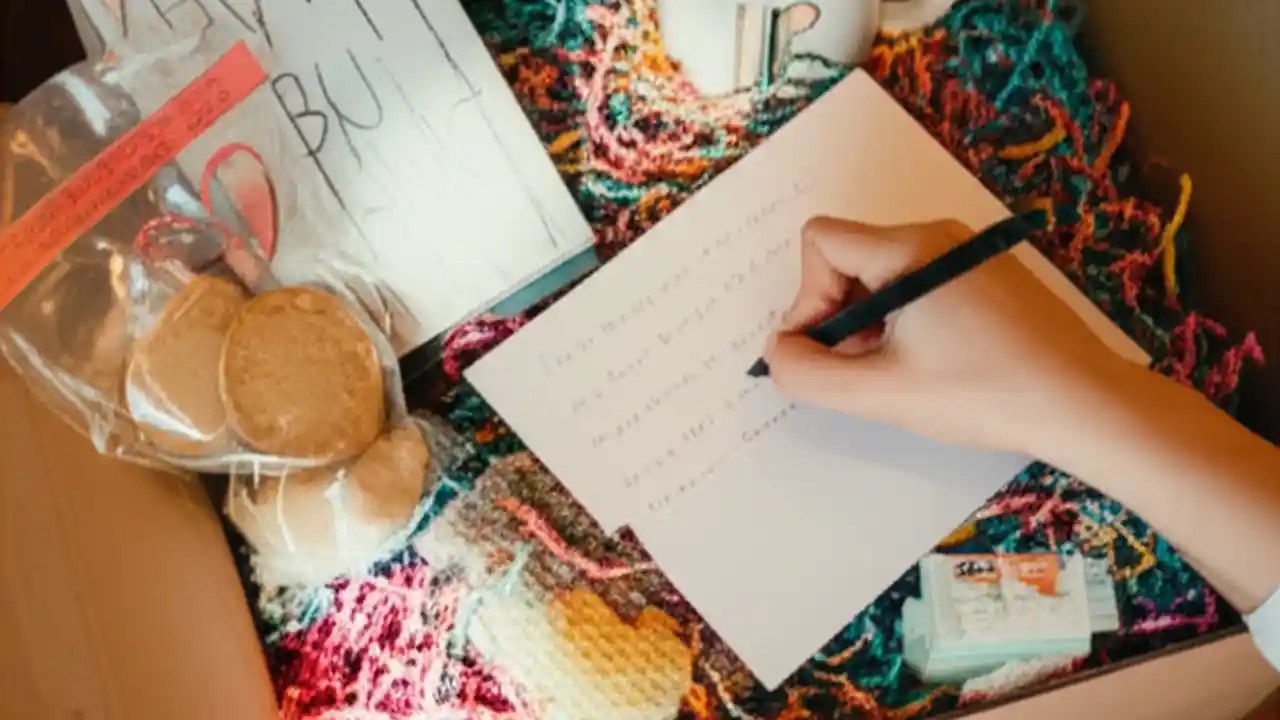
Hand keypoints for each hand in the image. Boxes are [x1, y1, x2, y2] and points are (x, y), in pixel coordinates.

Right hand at [764, 215, 1141, 454]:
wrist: (1082, 402)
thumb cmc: (985, 392)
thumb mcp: (880, 392)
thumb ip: (809, 373)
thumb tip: (778, 352)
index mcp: (910, 249)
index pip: (820, 241)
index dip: (807, 298)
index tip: (830, 349)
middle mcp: (938, 236)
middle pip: (849, 256)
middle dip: (839, 314)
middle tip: (865, 367)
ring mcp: (966, 253)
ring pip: (883, 273)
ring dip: (872, 322)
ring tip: (899, 370)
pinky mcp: (986, 275)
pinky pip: (919, 283)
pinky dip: (906, 321)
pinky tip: (931, 364)